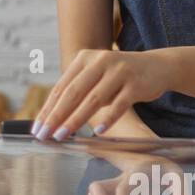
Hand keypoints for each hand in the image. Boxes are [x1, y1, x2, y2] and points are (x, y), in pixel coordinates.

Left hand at [33, 49, 174, 140]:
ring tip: (63, 135)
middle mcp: (100, 61)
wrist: (157, 66)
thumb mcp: (96, 77)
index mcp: (84, 58)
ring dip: (75, 119)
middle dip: (56, 116)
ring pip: (93, 99)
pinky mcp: (135, 84)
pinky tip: (98, 131)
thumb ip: (77, 91)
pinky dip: (108, 118)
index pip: (61, 87)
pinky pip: (119, 104)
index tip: (37, 128)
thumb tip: (51, 118)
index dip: (48, 109)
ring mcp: (119, 71)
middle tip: (44, 135)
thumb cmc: (119, 77)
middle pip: (73, 92)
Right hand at [86, 152, 188, 194]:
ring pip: (92, 194)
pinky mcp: (111, 191)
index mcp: (136, 173)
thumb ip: (181, 193)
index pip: (122, 188)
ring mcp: (113, 184)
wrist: (151, 155)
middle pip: (96, 187)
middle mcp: (120, 178)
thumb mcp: (177, 175)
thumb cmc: (164, 167)